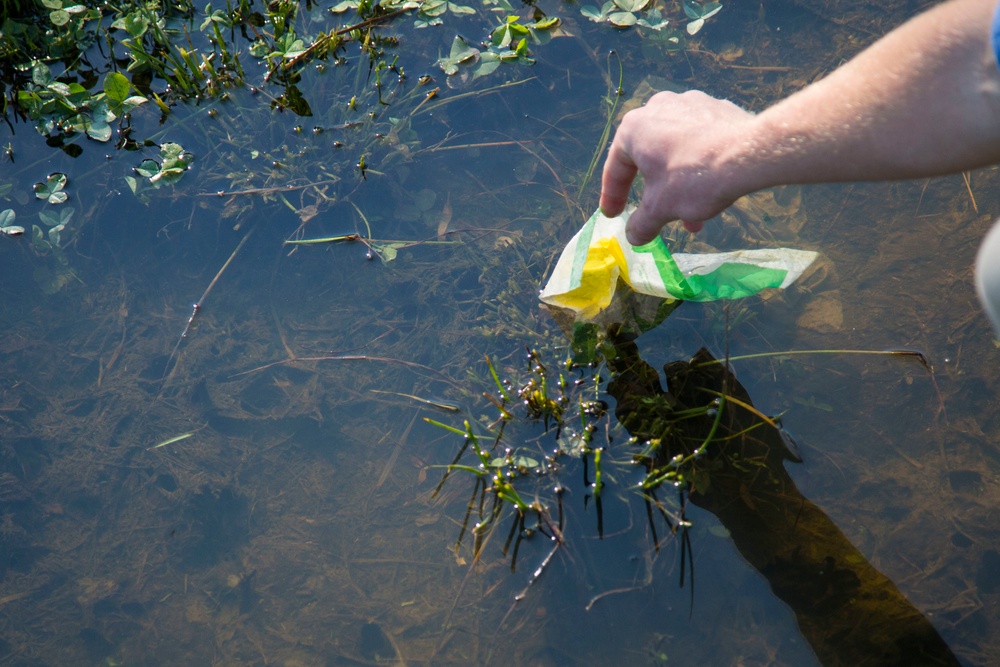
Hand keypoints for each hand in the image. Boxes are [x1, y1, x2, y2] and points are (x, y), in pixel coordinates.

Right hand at [599, 90, 755, 244]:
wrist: (749, 154)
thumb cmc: (693, 179)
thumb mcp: (661, 208)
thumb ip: (642, 223)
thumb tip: (633, 237)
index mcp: (634, 128)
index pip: (616, 167)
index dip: (613, 196)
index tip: (613, 215)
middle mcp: (658, 108)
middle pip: (648, 159)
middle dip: (654, 193)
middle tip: (655, 215)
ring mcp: (690, 104)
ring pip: (675, 151)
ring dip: (678, 185)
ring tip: (691, 216)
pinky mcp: (717, 108)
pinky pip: (698, 141)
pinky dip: (697, 166)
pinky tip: (709, 189)